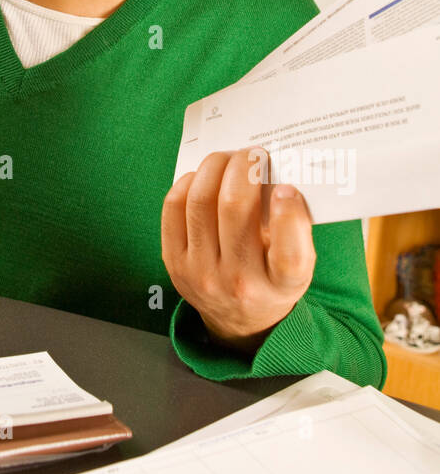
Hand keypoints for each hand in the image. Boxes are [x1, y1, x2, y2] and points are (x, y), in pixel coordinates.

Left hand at [161, 147, 315, 352]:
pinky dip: (190, 181)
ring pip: (200, 200)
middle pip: (234, 209)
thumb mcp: (300, 264)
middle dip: (244, 167)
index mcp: (282, 285)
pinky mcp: (174, 262)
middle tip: (253, 154)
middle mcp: (240, 282)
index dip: (288, 214)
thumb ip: (295, 226)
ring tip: (229, 159)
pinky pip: (174, 206)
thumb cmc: (273, 279)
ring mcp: (202, 273)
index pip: (289, 255)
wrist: (239, 320)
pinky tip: (205, 177)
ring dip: (215, 166)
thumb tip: (276, 171)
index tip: (286, 187)